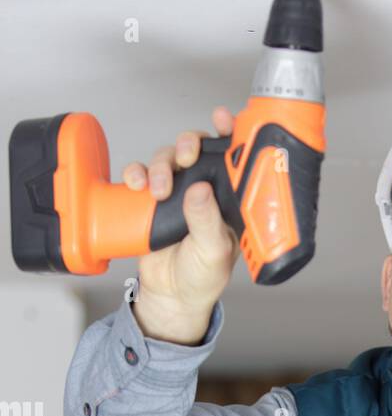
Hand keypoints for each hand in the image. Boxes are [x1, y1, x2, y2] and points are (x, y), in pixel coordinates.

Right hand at [121, 106, 242, 323]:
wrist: (170, 296)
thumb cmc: (202, 276)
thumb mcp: (212, 251)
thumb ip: (207, 221)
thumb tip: (200, 190)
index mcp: (228, 199)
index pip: (232, 158)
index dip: (229, 133)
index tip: (223, 118)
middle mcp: (204, 190)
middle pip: (195, 148)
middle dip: (188, 144)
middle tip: (186, 156)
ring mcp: (177, 193)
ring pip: (167, 158)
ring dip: (161, 165)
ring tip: (158, 189)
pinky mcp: (151, 200)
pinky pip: (141, 175)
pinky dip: (136, 173)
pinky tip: (136, 184)